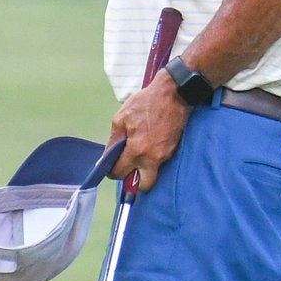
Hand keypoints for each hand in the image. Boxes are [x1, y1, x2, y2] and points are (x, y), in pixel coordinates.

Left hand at [109, 74, 188, 192]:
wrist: (173, 94)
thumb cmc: (145, 103)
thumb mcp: (121, 118)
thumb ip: (113, 141)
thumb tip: (107, 157)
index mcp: (136, 150)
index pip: (121, 173)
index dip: (113, 173)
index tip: (112, 168)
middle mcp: (152, 158)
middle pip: (143, 185)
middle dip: (134, 181)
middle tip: (128, 168)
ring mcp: (165, 155)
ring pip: (152, 173)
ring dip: (143, 169)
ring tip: (138, 151)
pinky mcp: (172, 150)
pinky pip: (159, 162)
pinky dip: (152, 159)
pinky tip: (148, 144)